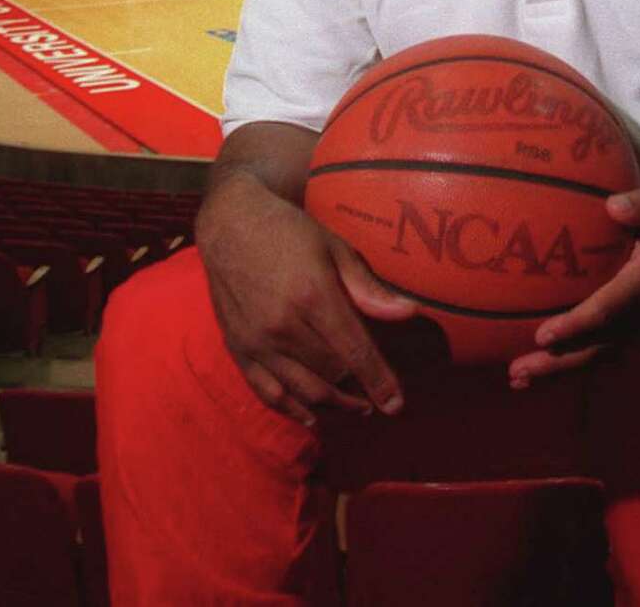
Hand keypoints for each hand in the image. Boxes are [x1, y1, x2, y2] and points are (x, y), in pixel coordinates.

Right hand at [196, 172, 417, 426]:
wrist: (229, 223)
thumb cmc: (288, 231)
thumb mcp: (334, 248)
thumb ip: (367, 288)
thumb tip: (409, 313)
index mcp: (312, 296)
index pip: (354, 352)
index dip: (379, 381)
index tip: (396, 404)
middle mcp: (282, 325)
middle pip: (331, 375)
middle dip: (358, 392)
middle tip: (377, 397)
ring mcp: (256, 341)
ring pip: (301, 390)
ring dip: (332, 406)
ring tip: (355, 408)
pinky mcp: (237, 348)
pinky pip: (267, 391)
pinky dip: (291, 409)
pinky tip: (311, 416)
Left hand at [506, 183, 639, 387]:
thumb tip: (613, 207)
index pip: (609, 309)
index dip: (577, 324)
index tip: (543, 334)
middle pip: (597, 346)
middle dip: (558, 361)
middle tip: (518, 371)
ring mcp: (639, 324)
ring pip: (597, 355)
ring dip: (558, 370)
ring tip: (518, 380)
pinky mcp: (633, 327)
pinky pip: (600, 351)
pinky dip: (570, 364)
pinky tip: (540, 370)